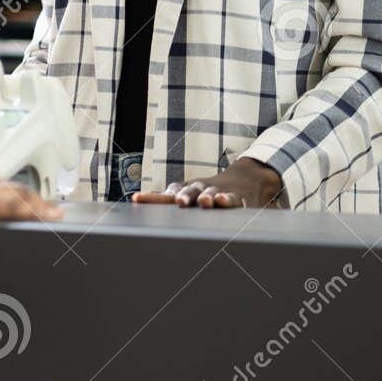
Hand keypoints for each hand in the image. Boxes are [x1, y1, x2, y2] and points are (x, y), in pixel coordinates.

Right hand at [0, 148, 63, 237]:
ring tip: (52, 214)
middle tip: (49, 208)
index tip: (22, 198)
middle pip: (6, 183)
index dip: (9, 189)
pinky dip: (25, 211)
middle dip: (30, 198)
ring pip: (12, 194)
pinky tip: (39, 216)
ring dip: (35, 206)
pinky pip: (4, 208)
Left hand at [129, 157, 283, 208]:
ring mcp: (219, 192)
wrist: (245, 178)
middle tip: (179, 202)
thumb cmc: (208, 190)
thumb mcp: (189, 193)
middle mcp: (201, 189)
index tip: (138, 199)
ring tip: (204, 201)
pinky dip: (227, 200)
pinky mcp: (238, 198)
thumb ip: (166, 199)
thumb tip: (136, 200)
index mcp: (187, 190)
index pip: (168, 193)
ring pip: (211, 194)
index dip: (153, 198)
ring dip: (206, 197)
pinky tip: (222, 201)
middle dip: (183, 196)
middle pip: (190, 192)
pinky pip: (233, 199)